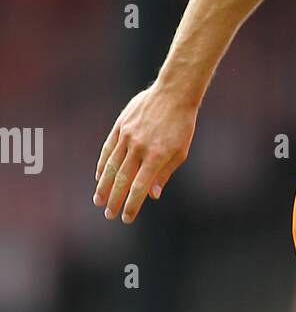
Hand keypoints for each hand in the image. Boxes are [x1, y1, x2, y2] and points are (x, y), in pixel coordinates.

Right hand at [93, 85, 197, 223]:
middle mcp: (139, 147)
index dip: (132, 205)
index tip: (126, 218)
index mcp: (156, 156)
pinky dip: (102, 163)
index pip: (139, 187)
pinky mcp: (120, 126)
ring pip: (111, 165)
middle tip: (108, 214)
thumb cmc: (181, 125)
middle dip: (114, 199)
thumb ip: (164, 174)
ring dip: (104, 185)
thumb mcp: (179, 152)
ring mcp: (127, 135)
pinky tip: (99, 176)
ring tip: (98, 200)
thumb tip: (152, 195)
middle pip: (122, 179)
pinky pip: (108, 148)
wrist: (173, 93)